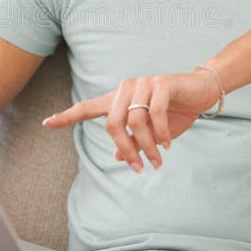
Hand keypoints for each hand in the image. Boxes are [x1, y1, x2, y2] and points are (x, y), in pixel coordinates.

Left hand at [43, 68, 220, 170]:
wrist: (203, 91)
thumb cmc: (175, 111)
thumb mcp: (153, 132)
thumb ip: (134, 141)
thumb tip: (118, 157)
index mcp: (119, 99)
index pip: (88, 108)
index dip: (67, 116)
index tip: (47, 123)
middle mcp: (127, 88)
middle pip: (112, 123)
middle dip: (126, 149)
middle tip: (138, 167)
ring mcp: (144, 83)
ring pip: (135, 121)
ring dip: (147, 146)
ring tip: (158, 160)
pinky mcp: (162, 83)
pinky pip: (155, 113)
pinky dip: (161, 133)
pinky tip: (168, 143)